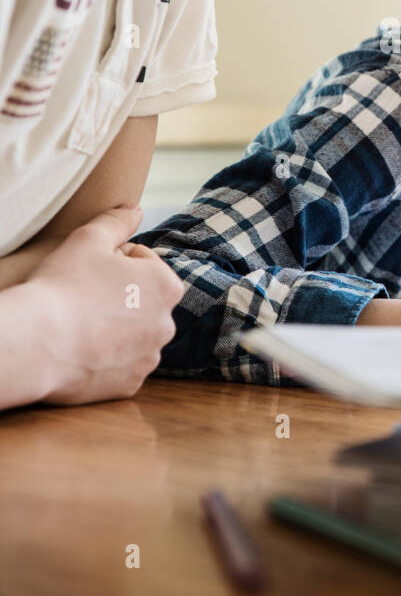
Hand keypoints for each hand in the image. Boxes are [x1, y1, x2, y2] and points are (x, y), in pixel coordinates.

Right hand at [24, 205, 184, 403]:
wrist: (37, 344)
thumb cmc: (63, 286)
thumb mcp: (89, 239)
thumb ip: (118, 220)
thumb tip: (136, 210)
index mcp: (166, 286)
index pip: (142, 262)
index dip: (112, 261)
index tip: (89, 272)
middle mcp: (167, 325)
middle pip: (140, 300)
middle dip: (118, 296)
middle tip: (83, 297)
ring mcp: (148, 358)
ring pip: (131, 334)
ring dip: (114, 328)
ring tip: (81, 325)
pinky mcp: (129, 386)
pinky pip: (119, 365)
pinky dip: (105, 358)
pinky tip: (82, 350)